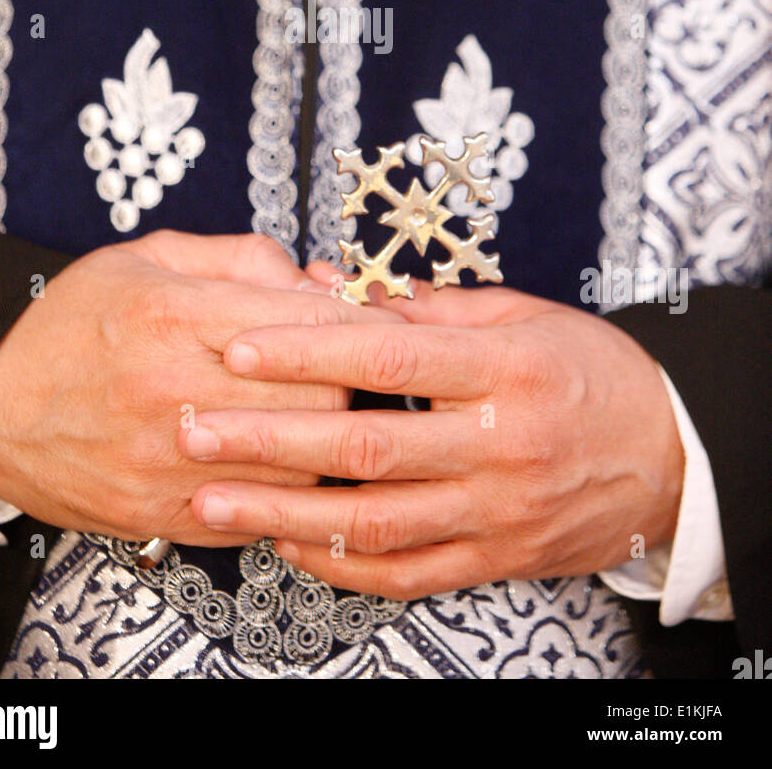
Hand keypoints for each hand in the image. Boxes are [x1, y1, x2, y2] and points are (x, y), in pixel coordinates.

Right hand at [0, 232, 395, 548]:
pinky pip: (262, 508)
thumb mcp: (149, 257)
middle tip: (357, 368)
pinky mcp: (165, 513)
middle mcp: (174, 390)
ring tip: (321, 411)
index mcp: (174, 315)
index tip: (381, 321)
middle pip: (319, 397)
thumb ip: (243, 257)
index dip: (361, 322)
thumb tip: (319, 281)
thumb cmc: (71, 327)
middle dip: (349, 379)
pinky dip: (284, 483)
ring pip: (301, 461)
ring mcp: (170, 461)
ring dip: (325, 437)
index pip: (309, 325)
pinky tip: (280, 455)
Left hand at [186, 278, 684, 597]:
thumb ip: (429, 308)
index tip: (239, 344)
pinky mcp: (495, 559)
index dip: (306, 353)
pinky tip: (286, 543)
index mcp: (505, 369)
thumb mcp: (525, 315)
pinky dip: (340, 563)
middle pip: (365, 449)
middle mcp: (499, 444)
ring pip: (374, 523)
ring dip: (284, 512)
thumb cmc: (591, 370)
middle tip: (192, 428)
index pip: (389, 360)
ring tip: (212, 497)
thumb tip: (339, 289)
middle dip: (268, 439)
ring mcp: (496, 511)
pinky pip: (406, 573)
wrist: (669, 453)